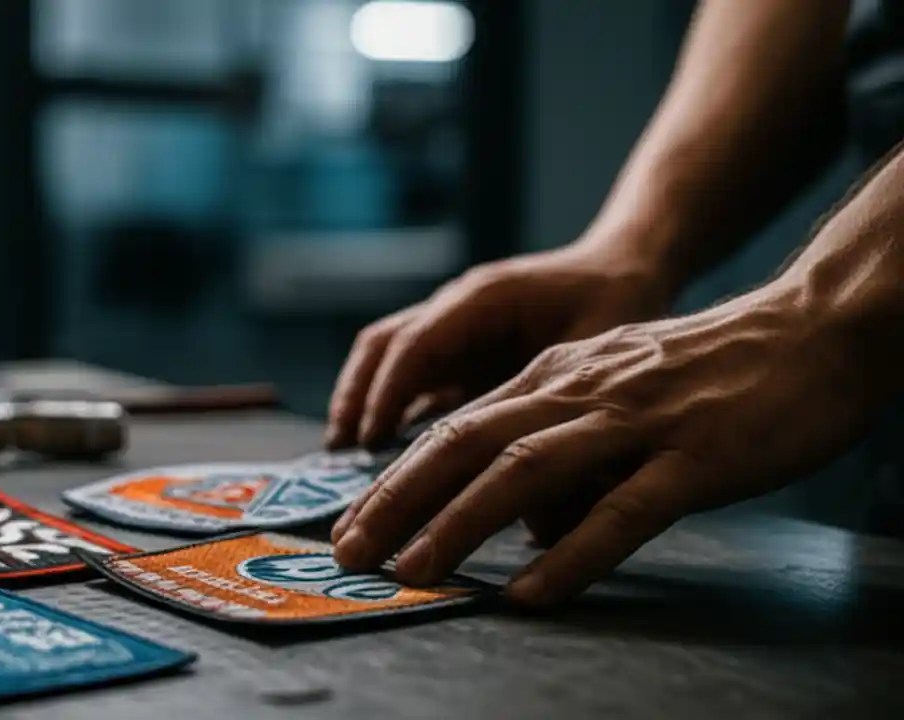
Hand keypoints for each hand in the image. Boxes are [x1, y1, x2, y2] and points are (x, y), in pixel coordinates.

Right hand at [325, 240, 672, 448]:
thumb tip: (543, 503)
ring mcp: (451, 327)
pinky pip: (408, 377)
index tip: (369, 442)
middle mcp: (455, 307)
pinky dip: (387, 410)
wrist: (623, 267)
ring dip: (361, 403)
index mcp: (484, 297)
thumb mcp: (599, 353)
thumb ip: (567, 413)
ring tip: (343, 457)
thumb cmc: (615, 302)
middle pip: (384, 347)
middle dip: (357, 400)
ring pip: (385, 358)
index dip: (388, 393)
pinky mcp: (459, 350)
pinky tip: (379, 454)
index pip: (417, 342)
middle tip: (338, 458)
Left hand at [331, 279, 881, 605]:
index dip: (396, 479)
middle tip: (350, 552)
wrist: (810, 332)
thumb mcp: (613, 388)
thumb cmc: (709, 368)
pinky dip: (571, 554)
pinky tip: (532, 592)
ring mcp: (635, 422)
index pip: (455, 427)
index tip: (352, 525)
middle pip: (466, 444)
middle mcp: (579, 392)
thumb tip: (517, 523)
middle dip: (398, 501)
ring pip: (526, 470)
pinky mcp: (695, 457)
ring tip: (414, 573)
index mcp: (555, 375)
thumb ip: (559, 439)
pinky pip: (623, 511)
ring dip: (460, 524)